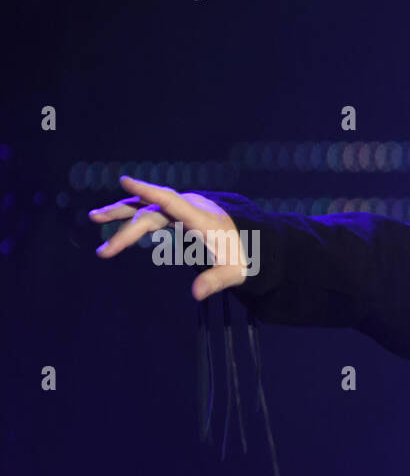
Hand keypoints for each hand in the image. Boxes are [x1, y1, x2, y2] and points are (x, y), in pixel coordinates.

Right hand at [89, 175, 247, 300]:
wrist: (248, 237)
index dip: (148, 191)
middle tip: (104, 252)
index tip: (125, 181)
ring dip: (120, 212)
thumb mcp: (235, 271)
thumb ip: (216, 281)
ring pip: (145, 207)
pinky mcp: (175, 214)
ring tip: (94, 217)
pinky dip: (131, 217)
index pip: (171, 201)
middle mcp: (186, 208)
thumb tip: (196, 294)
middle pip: (150, 212)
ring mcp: (179, 209)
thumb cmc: (242, 254)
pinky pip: (149, 212)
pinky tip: (112, 222)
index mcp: (200, 217)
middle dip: (126, 230)